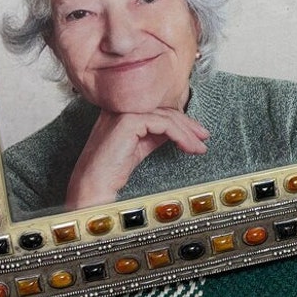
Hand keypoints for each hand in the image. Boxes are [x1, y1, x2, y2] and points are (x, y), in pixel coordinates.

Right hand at [64, 108, 209, 208]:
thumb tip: (178, 130)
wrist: (92, 189)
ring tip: (199, 147)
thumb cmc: (111, 173)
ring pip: (166, 116)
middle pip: (163, 110)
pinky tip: (188, 147)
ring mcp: (123, 112)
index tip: (196, 133)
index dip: (179, 119)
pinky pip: (163, 124)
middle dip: (187, 124)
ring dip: (187, 132)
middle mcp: (120, 107)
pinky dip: (180, 135)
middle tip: (204, 137)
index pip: (156, 109)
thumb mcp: (139, 147)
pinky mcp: (128, 121)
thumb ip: (155, 135)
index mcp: (120, 111)